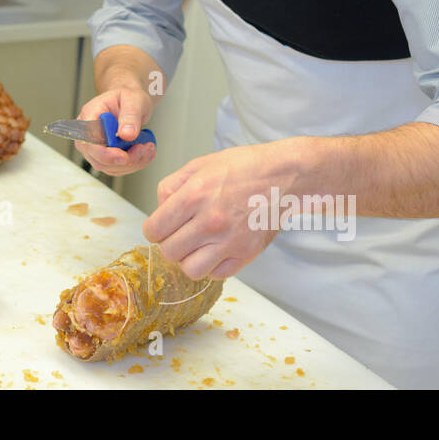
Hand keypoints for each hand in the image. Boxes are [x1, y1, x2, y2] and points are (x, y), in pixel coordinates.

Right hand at [72, 86, 155, 176]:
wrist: (130, 102)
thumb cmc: (128, 98)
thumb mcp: (133, 100)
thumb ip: (130, 116)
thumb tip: (126, 134)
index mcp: (89, 116)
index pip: (88, 141)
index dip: (104, 153)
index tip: (124, 156)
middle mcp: (88, 134)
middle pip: (98, 159)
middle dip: (125, 160)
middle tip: (144, 149)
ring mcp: (95, 147)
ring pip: (110, 167)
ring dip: (133, 162)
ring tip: (148, 148)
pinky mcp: (106, 156)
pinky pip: (118, 168)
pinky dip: (135, 164)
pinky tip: (145, 153)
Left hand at [142, 141, 300, 280]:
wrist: (284, 175)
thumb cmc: (243, 167)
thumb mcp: (200, 164)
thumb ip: (171, 186)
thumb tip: (158, 211)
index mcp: (194, 195)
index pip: (154, 229)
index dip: (154, 229)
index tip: (161, 227)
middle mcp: (210, 221)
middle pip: (169, 252)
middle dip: (169, 244)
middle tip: (180, 234)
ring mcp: (230, 241)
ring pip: (190, 270)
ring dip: (189, 259)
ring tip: (197, 245)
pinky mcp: (247, 254)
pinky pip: (216, 275)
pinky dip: (212, 266)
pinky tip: (217, 249)